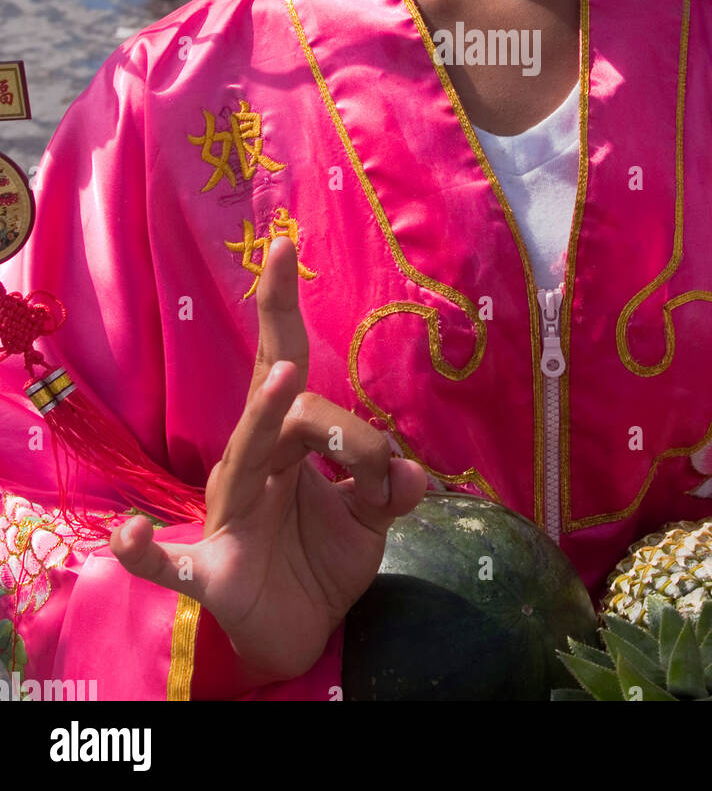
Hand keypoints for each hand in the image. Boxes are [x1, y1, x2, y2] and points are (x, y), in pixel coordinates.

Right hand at [110, 236, 428, 684]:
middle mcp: (253, 464)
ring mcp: (229, 514)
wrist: (300, 635)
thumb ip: (390, 491)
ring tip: (287, 385)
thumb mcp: (370, 522)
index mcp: (287, 443)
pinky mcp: (212, 572)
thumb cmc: (322, 559)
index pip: (294, 371)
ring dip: (263, 420)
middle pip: (269, 390)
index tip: (286, 243)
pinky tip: (130, 533)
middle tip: (280, 259)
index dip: (288, 313)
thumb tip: (416, 474)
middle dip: (274, 325)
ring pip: (246, 456)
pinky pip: (172, 562)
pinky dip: (147, 550)